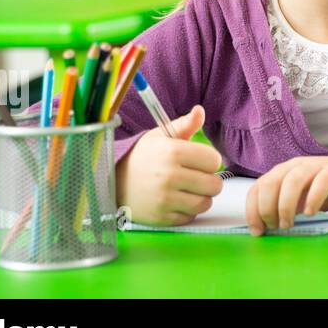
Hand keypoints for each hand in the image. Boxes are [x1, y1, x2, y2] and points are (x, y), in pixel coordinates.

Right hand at [116, 105, 222, 226]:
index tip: (200, 160)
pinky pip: (190, 217)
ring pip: (205, 203)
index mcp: (173, 152)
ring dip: (201, 197)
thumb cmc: (142, 156)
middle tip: (197, 176)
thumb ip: (185, 124)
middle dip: (209, 180)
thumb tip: (200, 110)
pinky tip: (177, 200)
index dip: (210, 160)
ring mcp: (164, 199)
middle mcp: (169, 177)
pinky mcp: (160, 218)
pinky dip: (188, 210)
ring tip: (190, 189)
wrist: (112, 181)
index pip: (214, 160)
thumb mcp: (161, 135)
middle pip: (214, 184)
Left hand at [246, 155, 327, 235]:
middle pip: (271, 183)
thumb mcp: (296, 199)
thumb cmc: (319, 190)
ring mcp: (314, 166)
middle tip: (275, 227)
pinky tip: (309, 213)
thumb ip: (280, 208)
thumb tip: (263, 228)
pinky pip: (321, 182)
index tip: (258, 231)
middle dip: (267, 209)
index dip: (253, 210)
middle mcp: (294, 166)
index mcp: (281, 172)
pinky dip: (312, 199)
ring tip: (289, 224)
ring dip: (286, 206)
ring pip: (293, 181)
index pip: (257, 187)